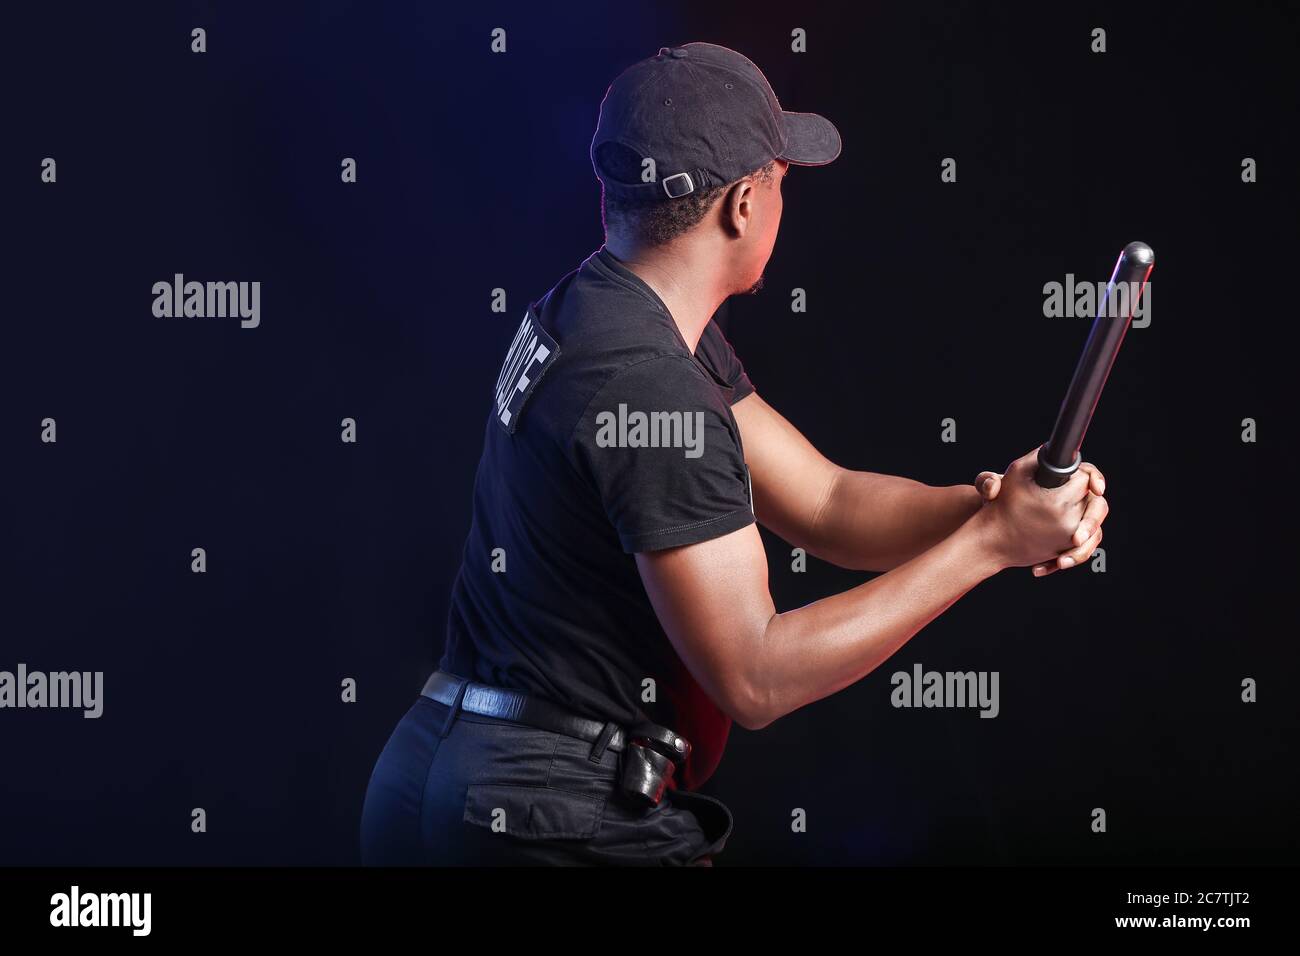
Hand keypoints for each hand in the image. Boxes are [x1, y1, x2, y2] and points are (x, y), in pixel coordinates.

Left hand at [972, 448, 1106, 572]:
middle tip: (1076, 538)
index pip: (1086, 472)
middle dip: (1090, 524)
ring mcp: (1074, 520)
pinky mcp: (1070, 539)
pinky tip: (1042, 569)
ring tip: (1061, 562)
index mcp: (1058, 478)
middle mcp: (1073, 498)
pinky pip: (1078, 552)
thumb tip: (991, 487)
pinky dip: (1065, 561)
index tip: (1095, 489)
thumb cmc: (995, 500)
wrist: (994, 526)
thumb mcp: (988, 489)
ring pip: (1091, 535)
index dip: (1096, 478)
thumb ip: (986, 482)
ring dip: (1079, 552)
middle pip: (1097, 507)